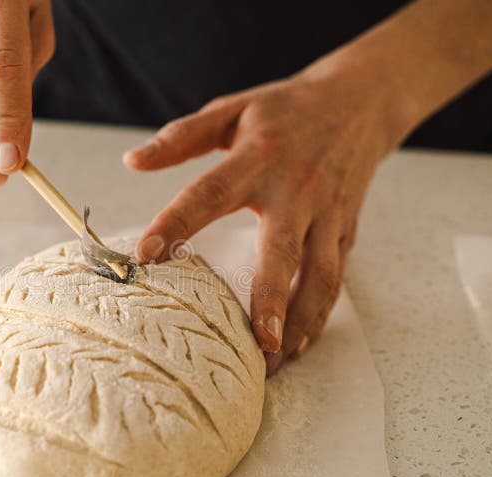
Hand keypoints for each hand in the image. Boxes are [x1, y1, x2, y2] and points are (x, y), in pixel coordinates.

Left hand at [124, 67, 404, 374]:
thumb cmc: (285, 109)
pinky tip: (299, 344)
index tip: (144, 256)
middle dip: (270, 298)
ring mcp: (327, 214)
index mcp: (258, 158)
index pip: (209, 194)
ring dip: (301, 321)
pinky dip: (320, 314)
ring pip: (319, 275)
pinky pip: (336, 278)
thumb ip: (182, 137)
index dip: (176, 224)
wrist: (360, 101)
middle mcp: (296, 190)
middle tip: (256, 342)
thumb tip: (131, 161)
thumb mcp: (232, 109)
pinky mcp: (346, 230)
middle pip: (282, 250)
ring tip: (275, 361)